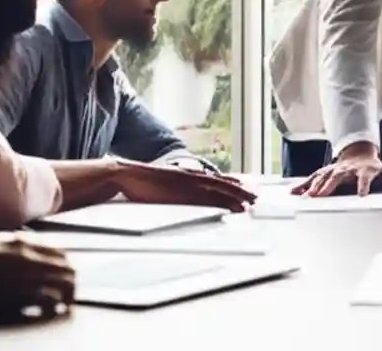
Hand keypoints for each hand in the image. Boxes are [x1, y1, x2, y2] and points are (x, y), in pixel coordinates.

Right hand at [0, 234, 74, 323]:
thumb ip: (8, 250)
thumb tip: (25, 255)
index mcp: (16, 245)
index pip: (59, 253)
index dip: (65, 269)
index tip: (63, 281)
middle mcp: (23, 258)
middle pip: (67, 269)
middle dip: (70, 284)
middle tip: (66, 298)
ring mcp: (20, 277)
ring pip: (64, 284)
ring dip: (66, 296)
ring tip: (61, 307)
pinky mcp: (14, 297)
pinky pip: (49, 300)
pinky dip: (53, 307)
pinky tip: (48, 314)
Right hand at [114, 161, 256, 210]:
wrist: (125, 174)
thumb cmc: (140, 183)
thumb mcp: (160, 184)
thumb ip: (172, 188)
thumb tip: (177, 194)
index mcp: (185, 174)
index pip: (213, 178)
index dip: (230, 183)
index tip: (244, 187)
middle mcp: (190, 176)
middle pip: (221, 183)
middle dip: (240, 190)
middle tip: (255, 197)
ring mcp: (187, 183)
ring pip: (219, 189)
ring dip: (236, 197)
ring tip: (251, 203)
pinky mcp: (183, 192)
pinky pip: (208, 198)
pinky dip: (223, 202)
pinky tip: (233, 207)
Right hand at [291, 143, 381, 196]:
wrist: (359, 154)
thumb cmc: (373, 168)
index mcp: (364, 171)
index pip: (365, 179)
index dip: (363, 186)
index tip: (361, 196)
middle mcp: (347, 170)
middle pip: (338, 178)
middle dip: (328, 186)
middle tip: (321, 196)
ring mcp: (334, 170)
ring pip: (322, 177)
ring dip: (314, 187)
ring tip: (306, 197)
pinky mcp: (324, 173)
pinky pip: (312, 179)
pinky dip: (302, 185)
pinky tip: (294, 193)